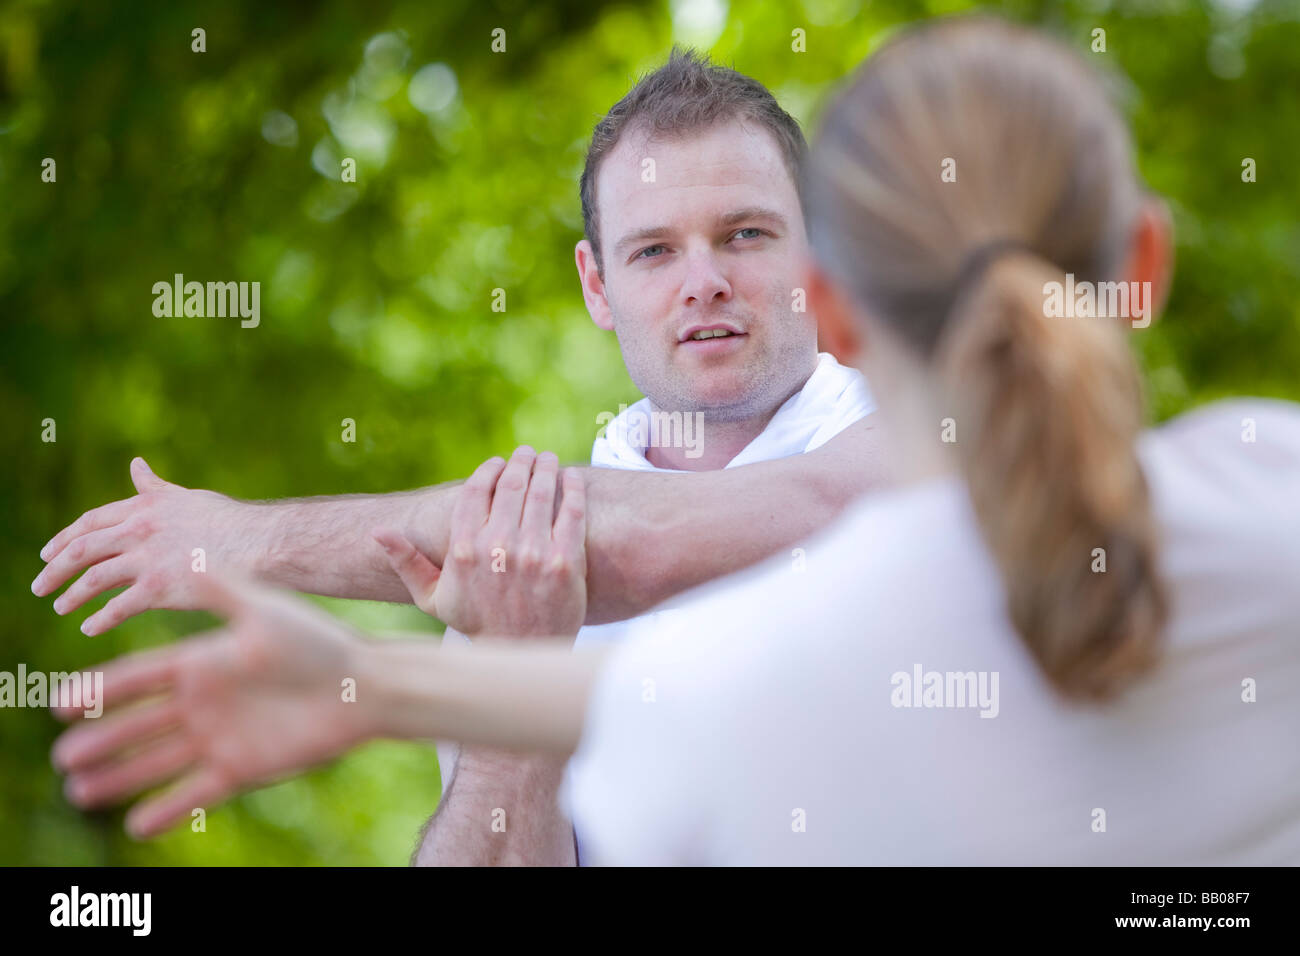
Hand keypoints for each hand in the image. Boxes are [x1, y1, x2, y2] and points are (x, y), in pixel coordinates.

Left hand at [32, 457, 254, 634]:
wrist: (260, 544)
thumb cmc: (231, 522)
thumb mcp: (187, 497)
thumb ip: (155, 487)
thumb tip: (135, 464)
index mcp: (145, 506)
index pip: (91, 522)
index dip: (64, 538)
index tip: (47, 553)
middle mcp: (140, 529)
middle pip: (82, 549)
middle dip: (55, 568)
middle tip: (39, 585)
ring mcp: (148, 559)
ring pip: (94, 579)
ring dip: (72, 595)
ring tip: (60, 607)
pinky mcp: (160, 587)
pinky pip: (119, 607)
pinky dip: (100, 619)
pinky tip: (89, 628)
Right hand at [50, 574, 376, 838]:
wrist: (364, 686)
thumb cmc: (319, 643)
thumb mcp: (266, 611)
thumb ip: (222, 589)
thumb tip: (184, 553)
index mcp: (202, 663)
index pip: (140, 677)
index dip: (101, 689)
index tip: (61, 698)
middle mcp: (203, 702)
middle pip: (139, 724)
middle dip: (102, 738)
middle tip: (64, 754)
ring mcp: (219, 737)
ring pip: (157, 762)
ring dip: (120, 777)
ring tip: (80, 791)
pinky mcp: (242, 769)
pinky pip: (197, 793)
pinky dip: (168, 808)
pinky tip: (137, 823)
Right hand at [373, 446, 586, 637]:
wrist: (522, 656)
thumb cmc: (477, 623)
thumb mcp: (433, 598)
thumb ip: (406, 562)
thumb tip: (378, 531)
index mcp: (463, 550)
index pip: (475, 490)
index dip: (488, 470)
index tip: (498, 463)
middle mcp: (497, 548)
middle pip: (511, 485)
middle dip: (521, 462)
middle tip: (528, 454)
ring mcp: (534, 554)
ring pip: (541, 492)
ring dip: (545, 468)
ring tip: (548, 460)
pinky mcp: (566, 562)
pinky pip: (572, 512)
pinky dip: (572, 489)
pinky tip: (571, 479)